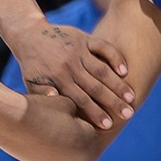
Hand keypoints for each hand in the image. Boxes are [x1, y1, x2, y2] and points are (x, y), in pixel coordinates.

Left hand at [2, 23, 132, 129]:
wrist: (29, 34)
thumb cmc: (32, 64)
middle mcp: (70, 66)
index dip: (95, 113)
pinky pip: (103, 47)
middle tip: (128, 114)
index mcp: (58, 79)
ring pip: (102, 70)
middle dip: (112, 102)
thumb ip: (41, 94)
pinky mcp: (84, 38)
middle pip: (95, 87)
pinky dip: (115, 57)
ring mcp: (78, 52)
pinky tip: (126, 70)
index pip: (80, 100)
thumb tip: (54, 100)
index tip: (108, 125)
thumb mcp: (31, 82)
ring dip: (118, 84)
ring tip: (131, 97)